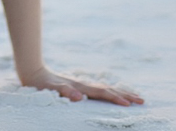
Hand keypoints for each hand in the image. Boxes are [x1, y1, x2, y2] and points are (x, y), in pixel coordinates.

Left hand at [22, 66, 143, 105]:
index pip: (102, 93)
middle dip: (125, 95)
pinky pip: (99, 90)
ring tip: (134, 96)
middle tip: (142, 100)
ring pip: (106, 89)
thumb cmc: (41, 83)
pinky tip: (112, 94)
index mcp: (80, 87)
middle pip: (109, 89)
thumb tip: (79, 96)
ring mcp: (82, 85)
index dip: (116, 98)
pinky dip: (110, 92)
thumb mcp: (50, 89)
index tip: (129, 104)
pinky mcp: (79, 87)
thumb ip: (64, 92)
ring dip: (120, 92)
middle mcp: (84, 85)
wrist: (33, 71)